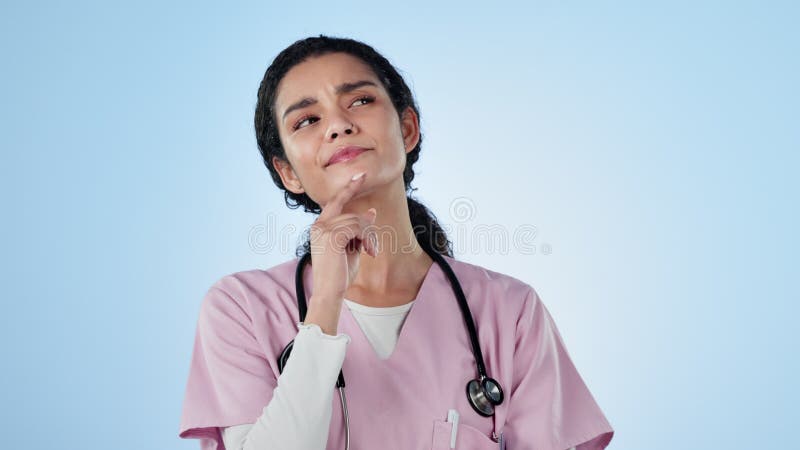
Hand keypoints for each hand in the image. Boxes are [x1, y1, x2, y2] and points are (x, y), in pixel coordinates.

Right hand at [309, 172, 378, 302]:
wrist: (329, 293)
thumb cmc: (339, 274)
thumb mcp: (352, 248)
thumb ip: (358, 230)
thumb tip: (371, 212)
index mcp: (320, 227)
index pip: (336, 202)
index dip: (348, 188)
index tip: (360, 176)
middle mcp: (319, 225)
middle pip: (352, 214)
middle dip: (368, 229)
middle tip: (372, 248)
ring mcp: (323, 229)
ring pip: (357, 221)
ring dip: (369, 237)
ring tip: (370, 252)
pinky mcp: (332, 236)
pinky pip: (358, 228)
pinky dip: (367, 239)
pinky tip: (368, 252)